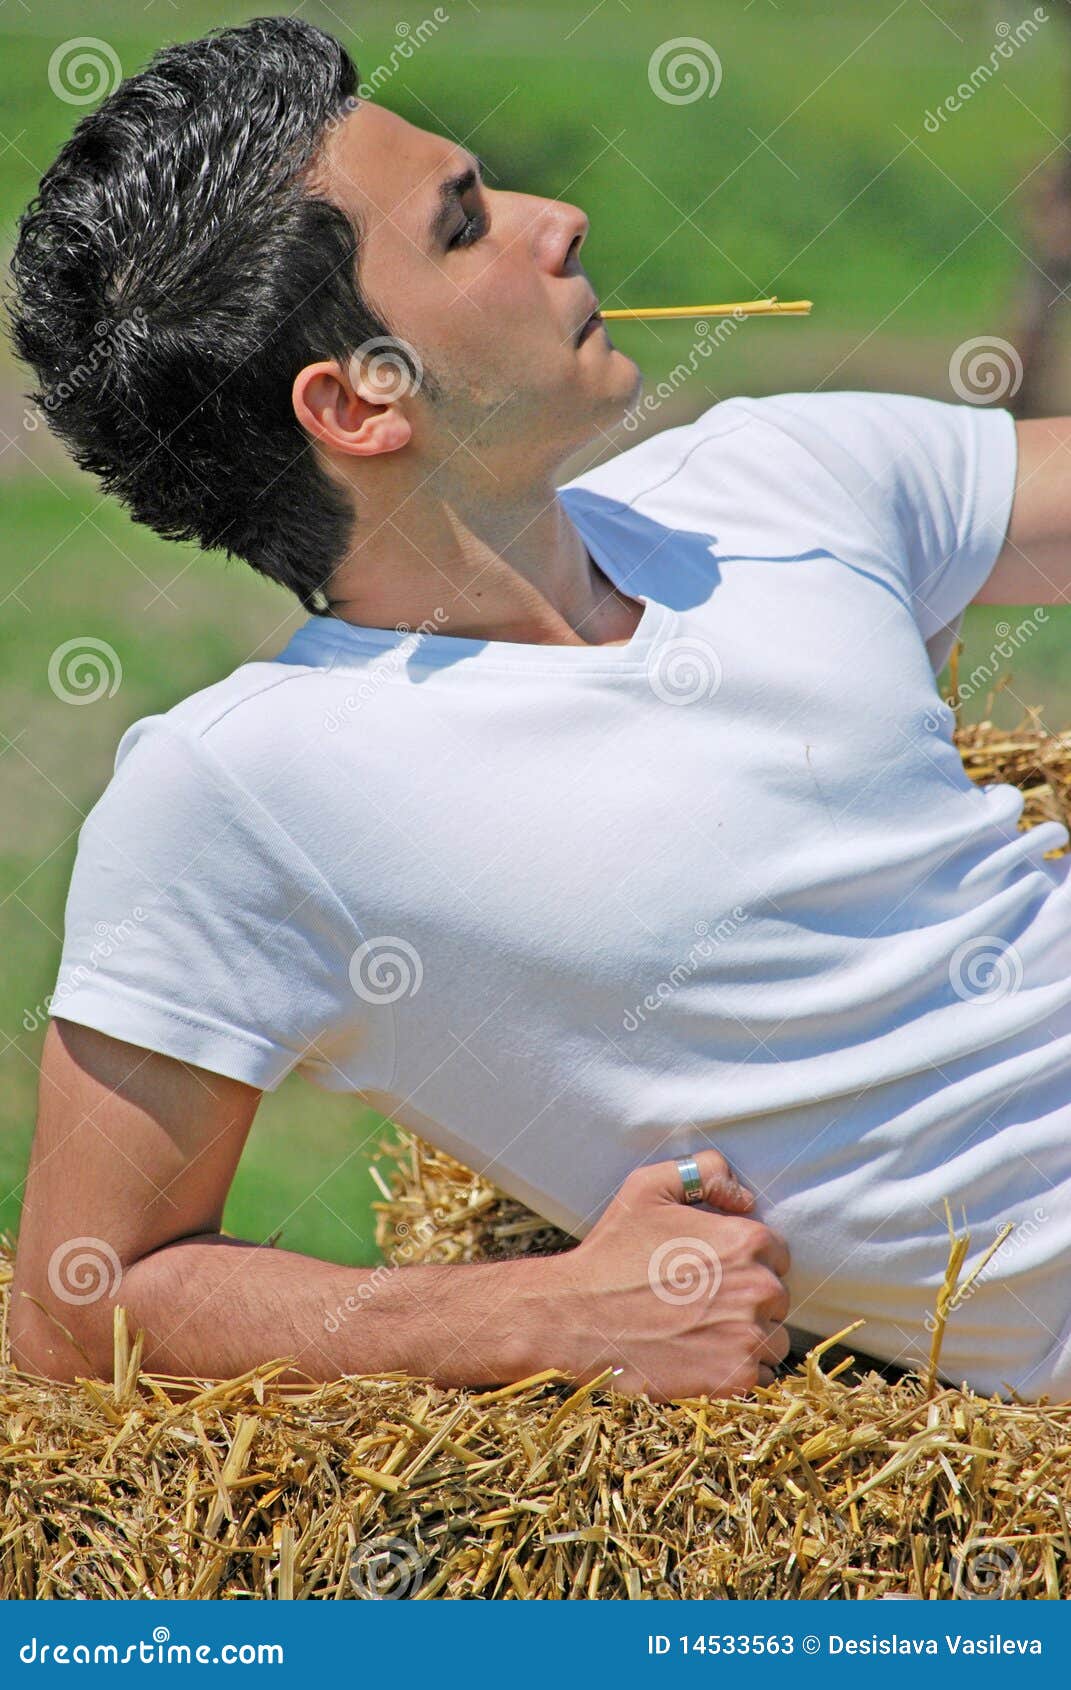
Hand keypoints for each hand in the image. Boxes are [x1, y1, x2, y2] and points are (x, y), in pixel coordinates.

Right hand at [538, 1149, 790, 1401]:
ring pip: (773, 1338)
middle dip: (748, 1299)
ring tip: (703, 1333)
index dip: (746, 1260)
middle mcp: (758, 1288)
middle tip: (702, 1303)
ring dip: (749, 1337)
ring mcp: (749, 1337)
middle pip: (777, 1297)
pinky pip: (761, 1374)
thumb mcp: (648, 1187)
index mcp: (745, 1241)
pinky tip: (703, 1358)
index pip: (775, 1253)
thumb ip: (704, 1171)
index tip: (714, 1271)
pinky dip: (739, 1370)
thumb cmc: (612, 1251)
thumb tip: (744, 1196)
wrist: (578, 1318)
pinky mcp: (736, 1378)